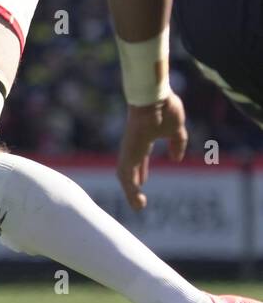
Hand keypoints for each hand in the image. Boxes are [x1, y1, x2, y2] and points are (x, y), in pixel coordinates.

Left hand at [116, 93, 187, 210]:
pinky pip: (125, 173)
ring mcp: (129, 149)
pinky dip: (130, 187)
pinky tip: (135, 197)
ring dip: (131, 191)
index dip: (141, 170)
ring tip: (138, 205)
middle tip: (138, 200)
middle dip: (133, 184)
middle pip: (130, 169)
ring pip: (125, 175)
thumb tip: (176, 158)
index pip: (140, 159)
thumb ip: (177, 142)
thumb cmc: (164, 107)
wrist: (153, 97)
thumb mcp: (176, 129)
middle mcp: (133, 145)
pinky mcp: (128, 152)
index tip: (143, 181)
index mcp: (143, 139)